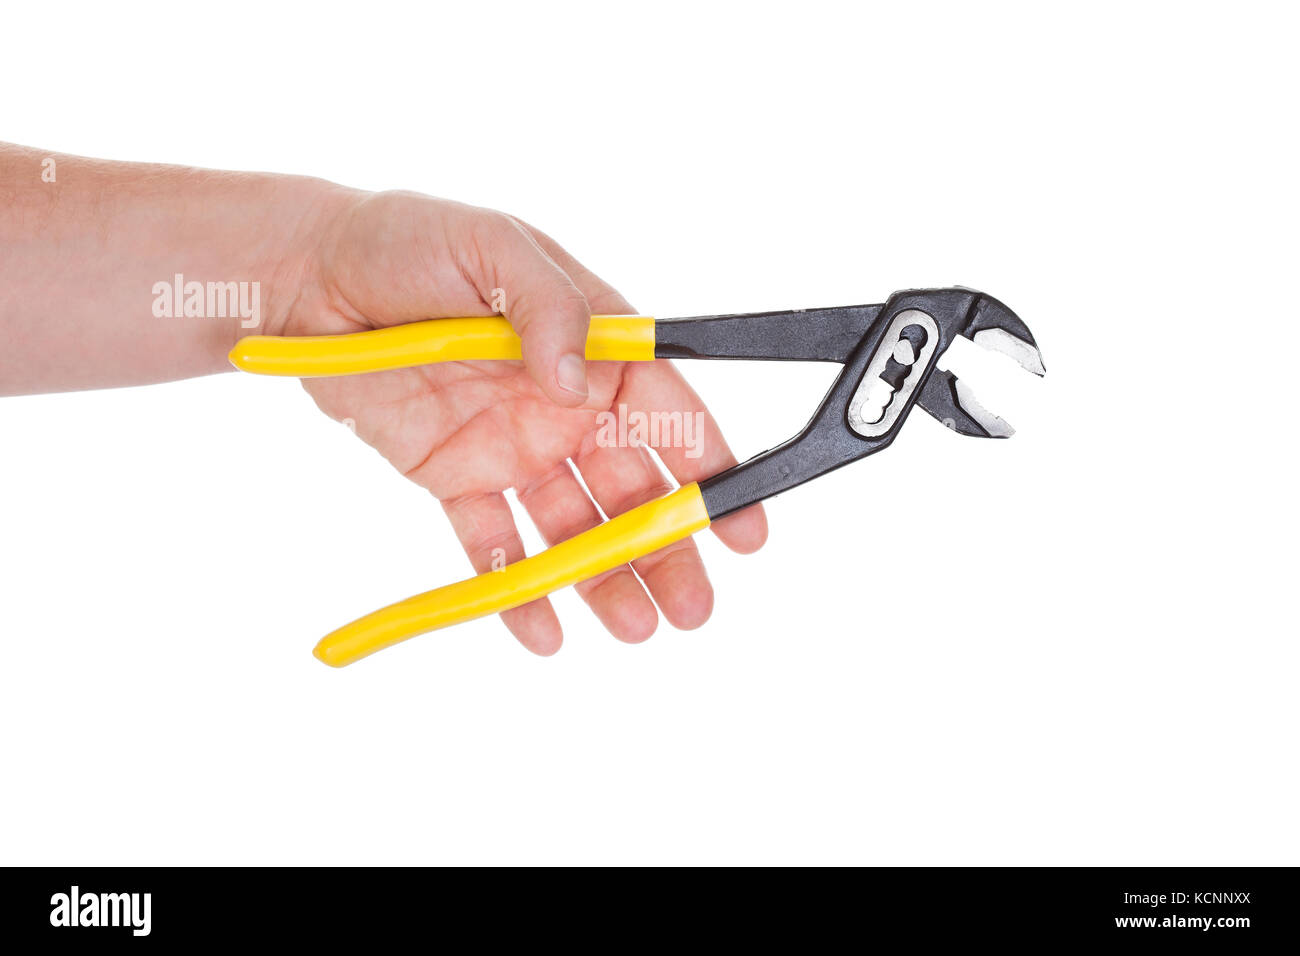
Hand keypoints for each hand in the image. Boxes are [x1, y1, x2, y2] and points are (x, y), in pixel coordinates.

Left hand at [276, 191, 767, 653]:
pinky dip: (515, 587)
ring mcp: (513, 445)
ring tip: (632, 629)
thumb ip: (548, 306)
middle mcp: (564, 404)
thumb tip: (576, 382)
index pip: (670, 412)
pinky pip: (494, 541)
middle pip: (632, 487)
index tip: (742, 527)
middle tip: (692, 609)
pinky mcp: (457, 477)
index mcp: (592, 346)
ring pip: (573, 525)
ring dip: (603, 578)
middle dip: (666, 548)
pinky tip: (542, 631)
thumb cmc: (407, 241)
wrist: (308, 278)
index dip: (711, 469)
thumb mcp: (490, 246)